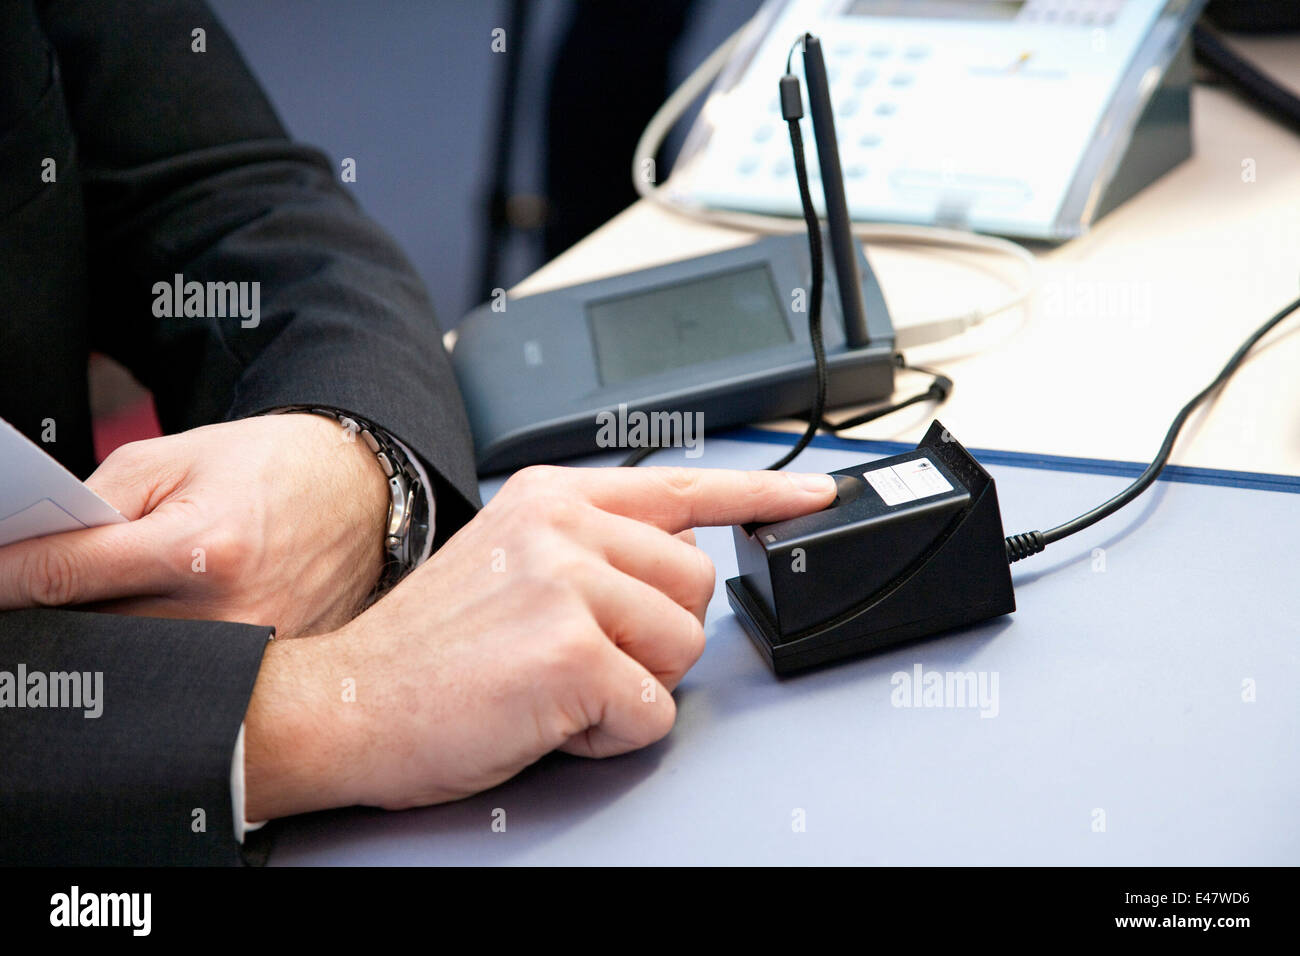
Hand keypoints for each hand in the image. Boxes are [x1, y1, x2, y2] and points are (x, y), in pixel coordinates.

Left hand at [0, 414, 388, 636]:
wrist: (358, 490)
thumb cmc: (269, 466)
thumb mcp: (174, 456)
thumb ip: (98, 503)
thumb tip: (33, 554)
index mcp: (202, 545)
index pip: (67, 576)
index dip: (5, 578)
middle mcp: (228, 609)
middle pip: (94, 631)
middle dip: (57, 609)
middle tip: (44, 590)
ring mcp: (251, 649)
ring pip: (134, 660)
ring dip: (109, 632)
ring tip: (125, 597)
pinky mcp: (267, 668)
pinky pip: (185, 672)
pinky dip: (158, 649)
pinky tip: (167, 618)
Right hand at [243, 464, 836, 819]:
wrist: (345, 703)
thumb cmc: (429, 648)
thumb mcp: (511, 561)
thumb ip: (594, 546)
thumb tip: (679, 557)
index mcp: (554, 496)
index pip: (683, 485)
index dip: (760, 494)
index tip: (813, 492)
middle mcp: (564, 526)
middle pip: (696, 585)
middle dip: (658, 638)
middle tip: (586, 657)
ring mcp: (568, 585)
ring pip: (683, 649)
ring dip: (633, 687)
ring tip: (559, 686)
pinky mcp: (572, 653)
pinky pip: (651, 712)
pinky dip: (610, 734)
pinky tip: (550, 719)